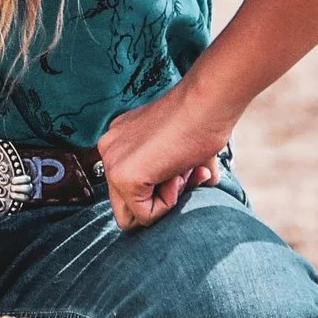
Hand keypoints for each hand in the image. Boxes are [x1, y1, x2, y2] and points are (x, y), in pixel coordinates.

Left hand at [97, 78, 232, 230]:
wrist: (208, 102)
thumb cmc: (204, 119)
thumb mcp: (180, 148)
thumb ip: (176, 170)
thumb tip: (201, 182)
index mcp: (121, 140)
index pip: (130, 187)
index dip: (162, 189)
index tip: (184, 167)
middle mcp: (109, 149)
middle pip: (125, 206)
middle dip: (159, 200)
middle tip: (183, 174)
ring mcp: (112, 163)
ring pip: (133, 216)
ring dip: (166, 201)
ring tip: (182, 170)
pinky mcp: (123, 176)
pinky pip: (146, 216)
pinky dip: (169, 203)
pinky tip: (178, 173)